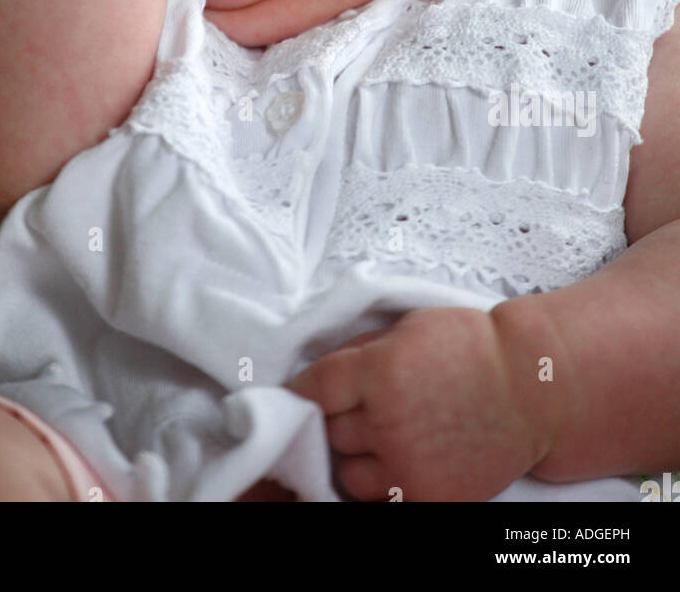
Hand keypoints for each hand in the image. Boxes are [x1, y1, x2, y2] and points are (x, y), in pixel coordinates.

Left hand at [286, 308, 551, 501]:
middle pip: (327, 430)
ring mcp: (409, 466)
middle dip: (336, 416)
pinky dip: (383, 480)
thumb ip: (360, 352)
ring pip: (347, 471)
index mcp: (381, 372)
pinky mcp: (430, 498)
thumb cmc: (470, 347)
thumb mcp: (408, 328)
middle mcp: (389, 422)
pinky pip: (381, 498)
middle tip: (356, 405)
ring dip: (354, 453)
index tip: (296, 392)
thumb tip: (318, 374)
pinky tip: (400, 456)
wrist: (530, 387)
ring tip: (380, 433)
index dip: (300, 390)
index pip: (313, 389)